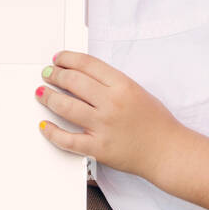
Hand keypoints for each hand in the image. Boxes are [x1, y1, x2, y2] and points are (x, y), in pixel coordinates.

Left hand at [35, 51, 186, 181]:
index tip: (58, 59)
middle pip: (73, 82)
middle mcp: (111, 104)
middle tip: (47, 74)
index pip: (87, 64)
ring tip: (41, 93)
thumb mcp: (136, 90)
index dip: (67, 58)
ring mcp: (103, 126)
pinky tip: (44, 125)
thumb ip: (111, 82)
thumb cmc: (155, 122)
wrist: (167, 151)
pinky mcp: (98, 148)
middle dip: (54, 75)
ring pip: (65, 107)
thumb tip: (82, 74)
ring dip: (48, 98)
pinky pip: (68, 140)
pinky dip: (52, 132)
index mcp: (122, 85)